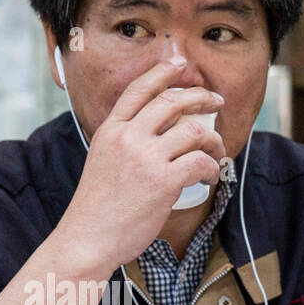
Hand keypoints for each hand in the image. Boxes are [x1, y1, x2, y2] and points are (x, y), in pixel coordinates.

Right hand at [54, 56, 226, 269]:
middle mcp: (127, 138)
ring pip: (193, 131)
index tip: (180, 65)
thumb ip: (123, 143)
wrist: (87, 239)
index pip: (139, 90)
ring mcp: (146, 158)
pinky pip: (199, 162)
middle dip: (201, 97)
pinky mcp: (164, 182)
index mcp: (110, 131)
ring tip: (215, 150)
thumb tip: (157, 134)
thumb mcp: (101, 162)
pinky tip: (208, 176)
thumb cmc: (96, 209)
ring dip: (212, 139)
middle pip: (173, 102)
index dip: (162, 72)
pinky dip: (211, 167)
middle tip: (215, 102)